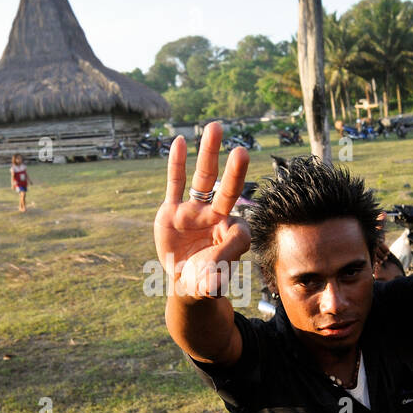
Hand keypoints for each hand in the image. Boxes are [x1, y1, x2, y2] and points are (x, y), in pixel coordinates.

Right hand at [153, 122, 250, 298]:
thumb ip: (232, 248)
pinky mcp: (171, 211)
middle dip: (233, 169)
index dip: (236, 233)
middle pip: (225, 186)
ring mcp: (192, 211)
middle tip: (241, 148)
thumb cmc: (207, 279)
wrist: (184, 285)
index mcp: (228, 229)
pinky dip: (177, 163)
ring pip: (202, 178)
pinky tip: (180, 141)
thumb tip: (238, 226)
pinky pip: (175, 183)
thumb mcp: (220, 270)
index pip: (239, 222)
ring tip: (214, 127)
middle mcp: (213, 214)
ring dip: (208, 153)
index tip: (231, 242)